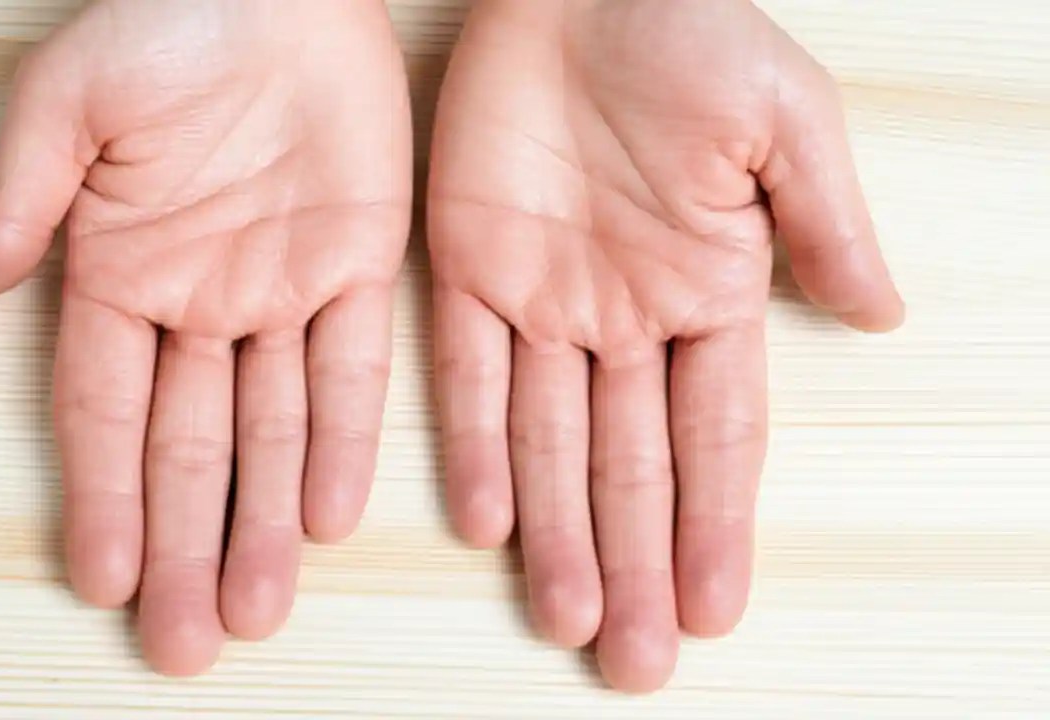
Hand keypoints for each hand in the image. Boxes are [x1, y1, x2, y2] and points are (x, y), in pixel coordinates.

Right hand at [0, 0, 411, 674]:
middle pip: (190, 446)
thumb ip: (23, 200)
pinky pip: (353, 366)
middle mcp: (201, 300)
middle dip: (186, 543)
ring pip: (272, 427)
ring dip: (262, 518)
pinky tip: (326, 514)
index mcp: (120, 272)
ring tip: (256, 609)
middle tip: (183, 642)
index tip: (101, 576)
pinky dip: (344, 438)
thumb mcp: (71, 103)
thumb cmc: (165, 19)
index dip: (103, 494)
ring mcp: (281, 289)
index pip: (104, 411)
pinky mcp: (359, 264)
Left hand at [428, 0, 902, 691]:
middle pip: (632, 463)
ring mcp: (543, 299)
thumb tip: (881, 316)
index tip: (716, 609)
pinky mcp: (467, 268)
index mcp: (708, 291)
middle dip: (634, 560)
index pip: (717, 435)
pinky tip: (490, 521)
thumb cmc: (692, 32)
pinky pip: (465, 372)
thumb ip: (821, 222)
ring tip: (567, 620)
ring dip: (559, 530)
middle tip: (634, 661)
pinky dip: (474, 445)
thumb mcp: (783, 120)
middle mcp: (625, 316)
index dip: (716, 522)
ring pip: (550, 439)